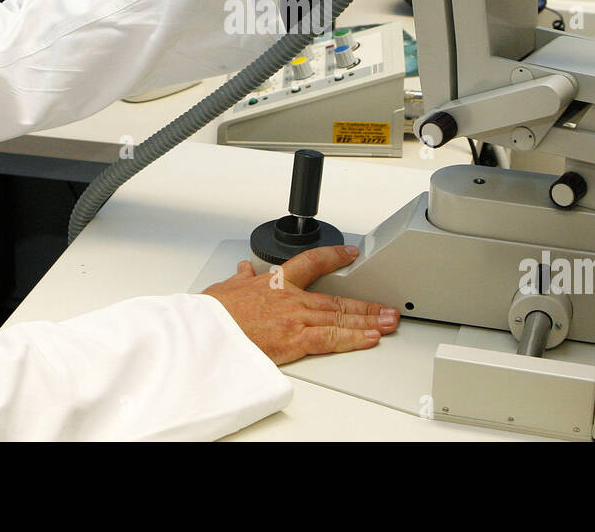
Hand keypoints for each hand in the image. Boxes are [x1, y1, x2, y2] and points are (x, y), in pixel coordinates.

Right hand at [204, 244, 398, 364]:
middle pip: (337, 299)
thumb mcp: (224, 288)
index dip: (334, 256)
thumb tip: (243, 272)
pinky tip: (370, 338)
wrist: (206, 333)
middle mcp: (291, 298)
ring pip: (340, 318)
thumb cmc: (213, 314)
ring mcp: (296, 319)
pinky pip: (331, 339)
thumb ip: (240, 280)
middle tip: (387, 307)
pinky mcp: (295, 341)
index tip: (349, 254)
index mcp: (275, 283)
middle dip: (366, 304)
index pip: (311, 262)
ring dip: (368, 320)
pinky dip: (353, 338)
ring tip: (388, 322)